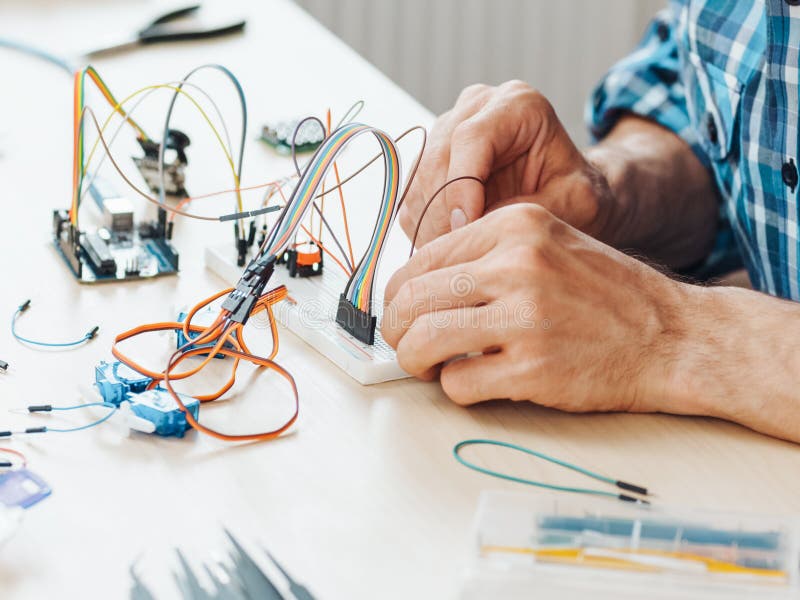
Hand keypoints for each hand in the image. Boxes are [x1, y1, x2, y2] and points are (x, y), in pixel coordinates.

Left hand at [383, 204, 687, 411]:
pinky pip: (458, 382)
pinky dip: (455, 388)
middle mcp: (518, 264)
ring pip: (422, 340)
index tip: (401, 313)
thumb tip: (414, 288)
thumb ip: (484, 257)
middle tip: (404, 344)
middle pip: (410, 299)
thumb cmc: (607, 295)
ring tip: (429, 366)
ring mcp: (526, 317)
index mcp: (515, 225)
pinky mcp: (534, 368)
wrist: (674, 336)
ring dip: (413, 360)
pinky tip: (475, 381)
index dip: (397, 295)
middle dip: (395, 329)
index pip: (419, 259)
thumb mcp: (548, 245)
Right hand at [398, 80, 613, 246]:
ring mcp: (448, 132)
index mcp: (518, 104)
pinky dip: (424, 226)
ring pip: (419, 181)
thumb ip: (531, 208)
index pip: (471, 138)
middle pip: (437, 159)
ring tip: (458, 255)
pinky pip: (412, 198)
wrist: (569, 195)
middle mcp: (476, 108)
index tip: (467, 225)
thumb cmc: (579, 195)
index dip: (461, 185)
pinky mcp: (431, 162)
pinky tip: (451, 247)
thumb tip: (474, 224)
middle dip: (444, 211)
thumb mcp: (576, 203)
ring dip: (431, 223)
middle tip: (459, 252)